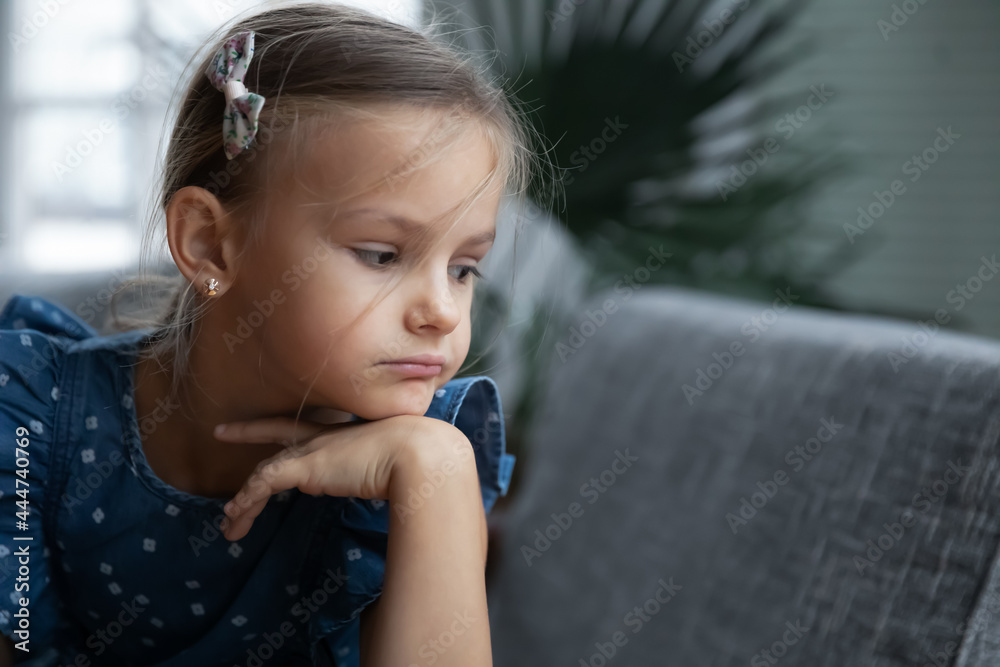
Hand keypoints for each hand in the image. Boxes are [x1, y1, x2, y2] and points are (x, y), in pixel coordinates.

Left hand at [213, 413, 466, 540]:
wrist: (420, 453)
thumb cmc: (421, 459)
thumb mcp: (398, 464)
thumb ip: (385, 471)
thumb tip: (388, 489)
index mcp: (348, 434)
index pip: (313, 426)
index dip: (294, 426)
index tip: (275, 425)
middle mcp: (327, 437)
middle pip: (279, 431)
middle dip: (250, 433)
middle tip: (224, 432)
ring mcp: (314, 450)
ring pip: (266, 471)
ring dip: (245, 500)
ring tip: (229, 524)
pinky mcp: (305, 467)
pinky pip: (263, 485)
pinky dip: (247, 502)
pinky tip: (236, 518)